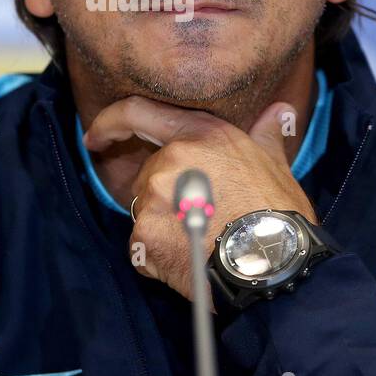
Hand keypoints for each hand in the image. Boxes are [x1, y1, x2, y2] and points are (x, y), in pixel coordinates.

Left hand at [83, 96, 316, 302]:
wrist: (273, 263)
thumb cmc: (278, 212)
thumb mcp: (275, 164)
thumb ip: (266, 135)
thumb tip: (279, 111)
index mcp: (199, 134)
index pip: (137, 113)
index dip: (109, 123)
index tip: (95, 137)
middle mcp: (170, 160)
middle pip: (147, 176)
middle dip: (165, 195)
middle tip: (200, 218)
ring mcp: (154, 198)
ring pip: (145, 212)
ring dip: (164, 226)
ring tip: (202, 241)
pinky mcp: (145, 235)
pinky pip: (143, 246)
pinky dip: (159, 255)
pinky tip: (190, 261)